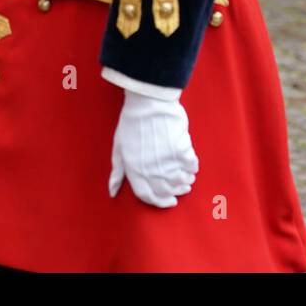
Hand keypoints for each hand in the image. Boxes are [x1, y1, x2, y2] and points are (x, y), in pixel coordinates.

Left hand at [108, 89, 197, 208]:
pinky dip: (192, 168)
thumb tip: (112, 192)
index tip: (170, 202)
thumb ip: (117, 172)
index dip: (160, 202)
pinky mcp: (181, 150)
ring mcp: (167, 161)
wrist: (148, 103)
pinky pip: (191, 166)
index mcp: (134, 171)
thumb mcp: (119, 148)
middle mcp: (151, 170)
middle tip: (181, 189)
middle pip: (166, 190)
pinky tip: (191, 166)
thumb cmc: (131, 123)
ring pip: (180, 181)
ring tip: (188, 179)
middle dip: (175, 193)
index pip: (148, 196)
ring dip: (185, 182)